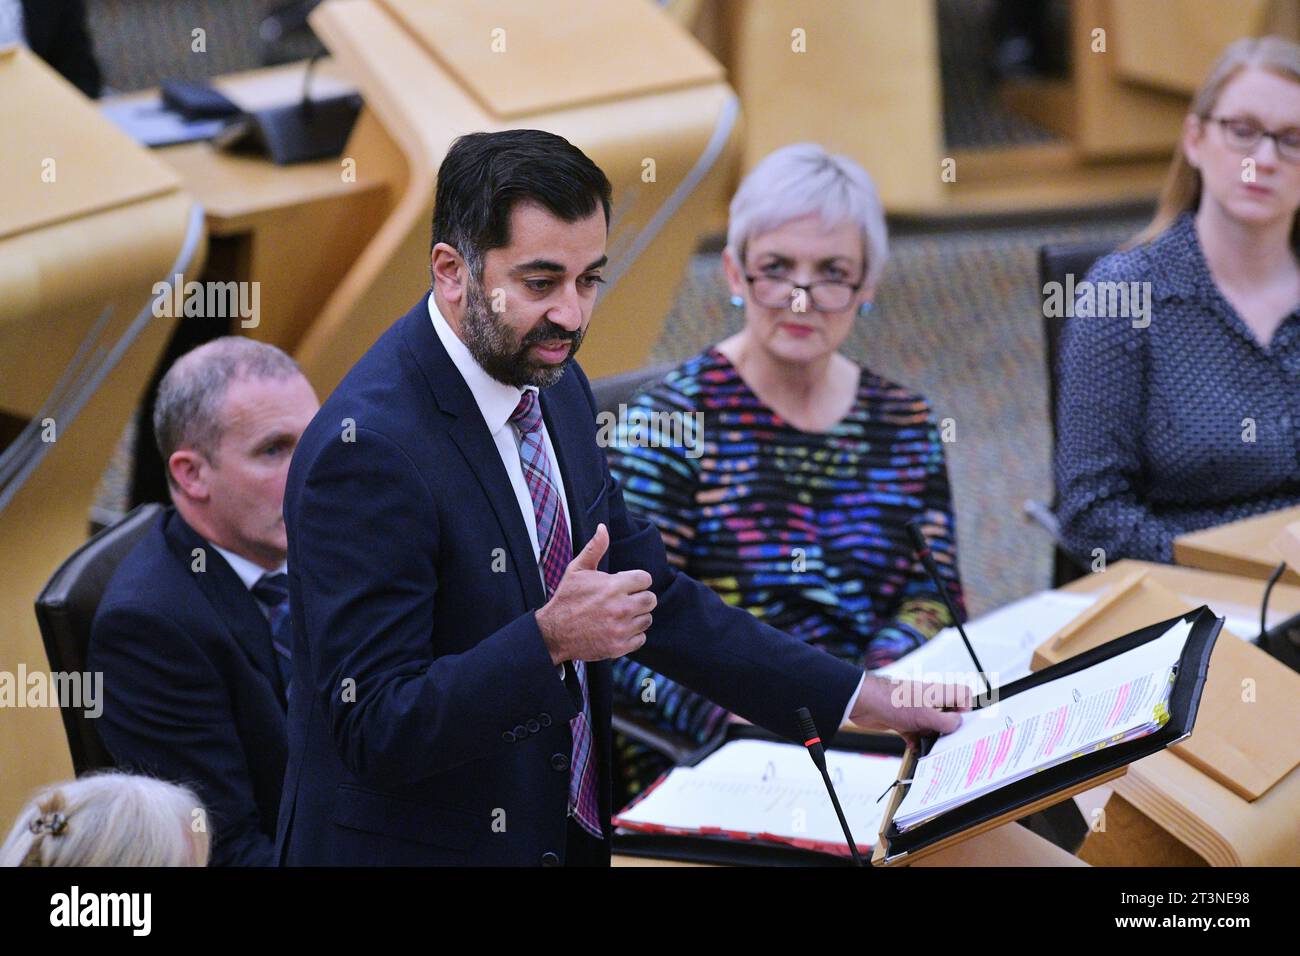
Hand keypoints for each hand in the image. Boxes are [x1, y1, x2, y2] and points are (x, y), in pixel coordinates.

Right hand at [535, 523, 655, 664]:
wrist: (553, 632)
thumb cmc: (567, 598)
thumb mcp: (577, 570)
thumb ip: (594, 548)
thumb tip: (603, 527)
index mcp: (613, 586)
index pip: (646, 579)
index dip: (636, 581)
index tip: (626, 585)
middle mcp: (620, 607)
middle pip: (651, 599)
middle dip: (639, 598)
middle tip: (625, 601)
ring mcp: (620, 629)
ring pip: (647, 619)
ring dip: (636, 617)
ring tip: (619, 615)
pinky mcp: (619, 647)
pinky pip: (641, 638)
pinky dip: (632, 635)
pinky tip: (618, 629)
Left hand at [848, 674, 971, 750]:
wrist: (861, 702)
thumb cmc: (890, 700)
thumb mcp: (924, 714)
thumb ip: (945, 721)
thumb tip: (958, 724)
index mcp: (937, 692)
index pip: (962, 694)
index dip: (966, 708)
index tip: (961, 724)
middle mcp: (927, 700)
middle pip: (947, 713)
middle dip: (948, 729)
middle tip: (948, 741)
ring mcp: (914, 710)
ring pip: (930, 726)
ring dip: (931, 738)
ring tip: (932, 748)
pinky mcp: (901, 720)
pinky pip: (914, 733)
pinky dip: (916, 742)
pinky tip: (916, 749)